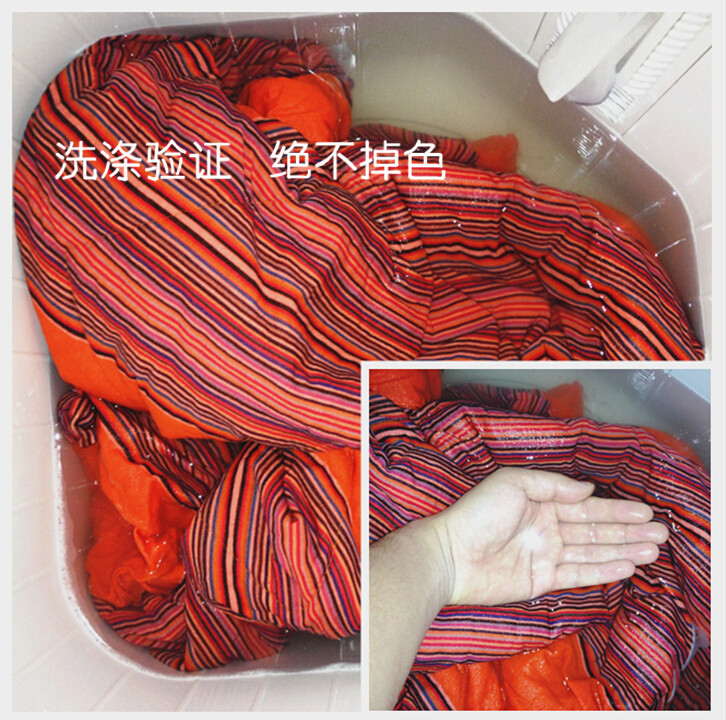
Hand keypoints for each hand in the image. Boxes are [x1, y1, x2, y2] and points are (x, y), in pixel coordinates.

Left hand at [428, 467, 667, 606]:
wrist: (451, 555)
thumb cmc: (478, 513)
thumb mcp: (513, 483)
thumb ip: (553, 485)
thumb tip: (588, 490)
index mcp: (540, 503)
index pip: (585, 506)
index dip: (616, 509)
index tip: (645, 511)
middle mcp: (547, 528)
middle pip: (595, 530)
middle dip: (628, 531)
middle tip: (660, 534)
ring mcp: (546, 555)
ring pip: (592, 552)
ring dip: (622, 551)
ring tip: (652, 551)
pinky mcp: (542, 580)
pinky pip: (578, 574)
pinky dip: (602, 570)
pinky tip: (625, 567)